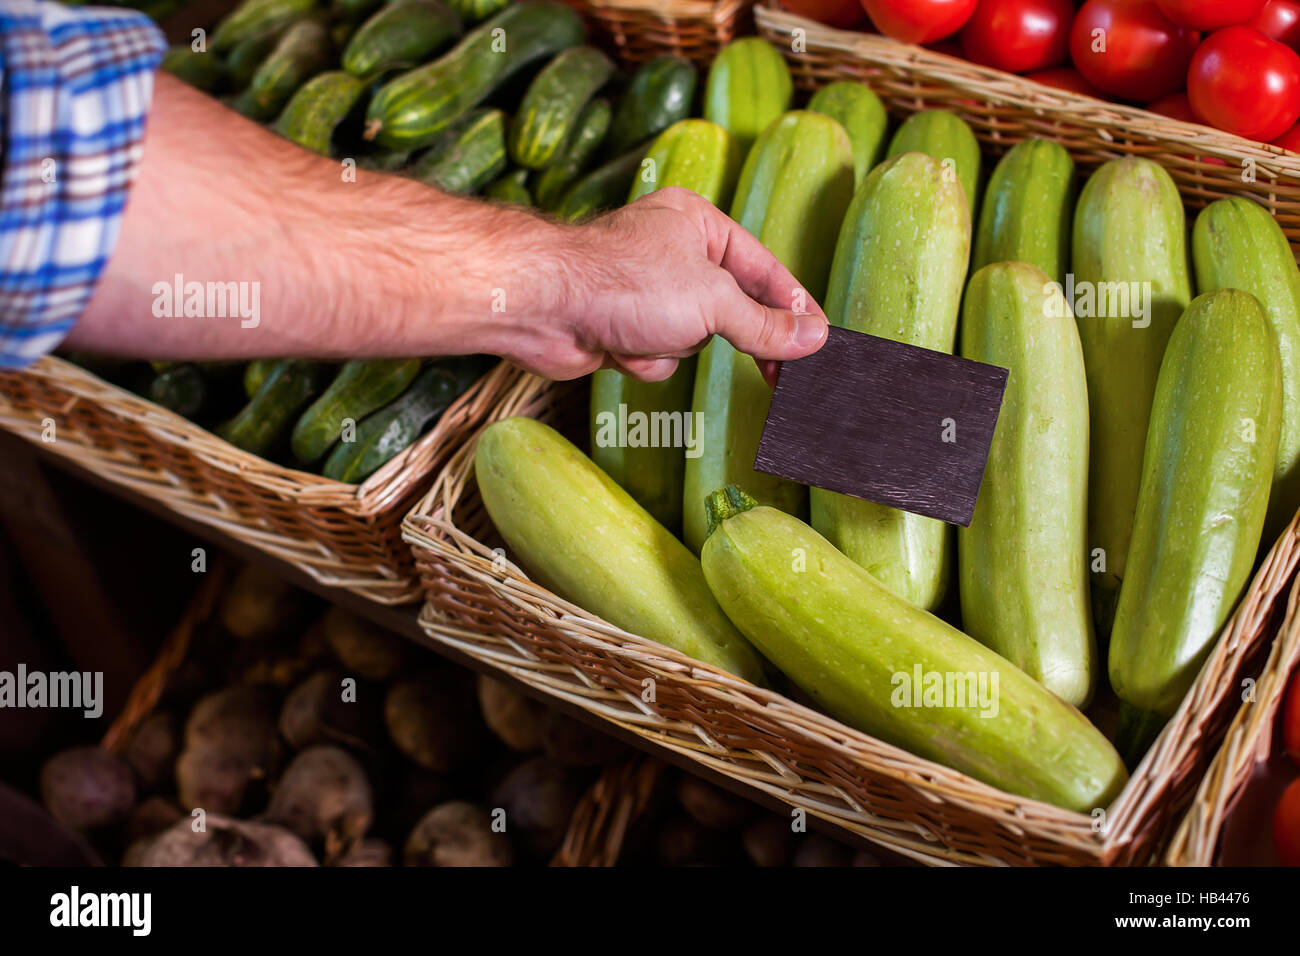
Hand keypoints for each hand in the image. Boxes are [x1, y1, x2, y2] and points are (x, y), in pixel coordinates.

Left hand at [510, 186, 829, 385]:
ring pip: (694, 337)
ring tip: (651, 333)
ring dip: (677, 346)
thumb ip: (765, 323)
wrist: (542, 308)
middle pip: (732, 306)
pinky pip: (660, 354)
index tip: (820, 342)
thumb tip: (814, 338)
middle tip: (779, 378)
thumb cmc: (622, 282)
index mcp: (698, 223)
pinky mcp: (623, 326)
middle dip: (734, 335)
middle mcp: (673, 251)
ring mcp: (646, 291)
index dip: (794, 307)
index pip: (764, 269)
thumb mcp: (712, 301)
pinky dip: (647, 358)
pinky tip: (621, 348)